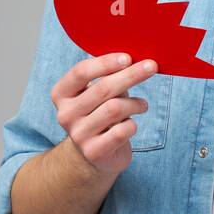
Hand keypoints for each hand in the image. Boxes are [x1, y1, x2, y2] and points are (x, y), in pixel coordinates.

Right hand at [51, 51, 157, 177]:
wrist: (92, 155)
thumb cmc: (98, 115)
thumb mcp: (96, 94)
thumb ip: (108, 78)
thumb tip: (135, 61)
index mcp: (61, 94)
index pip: (80, 72)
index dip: (105, 62)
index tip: (128, 57)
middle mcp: (65, 114)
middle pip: (102, 89)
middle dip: (130, 75)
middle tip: (151, 67)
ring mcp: (78, 134)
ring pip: (114, 109)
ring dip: (135, 103)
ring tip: (142, 104)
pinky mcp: (93, 152)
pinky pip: (121, 131)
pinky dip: (132, 124)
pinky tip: (132, 124)